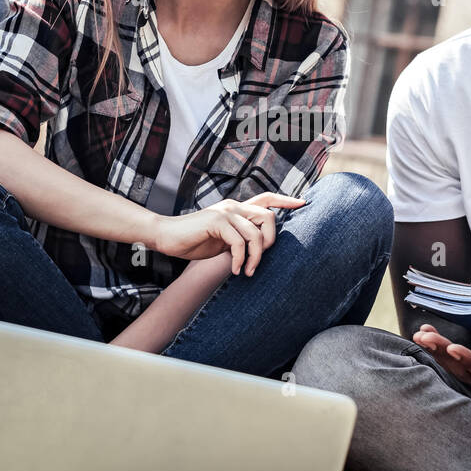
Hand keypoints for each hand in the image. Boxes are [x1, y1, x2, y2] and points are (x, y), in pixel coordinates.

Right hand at [149, 192, 304, 275]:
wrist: (167, 237)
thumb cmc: (194, 241)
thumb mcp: (223, 240)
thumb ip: (240, 239)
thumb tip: (260, 249)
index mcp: (237, 209)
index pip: (267, 198)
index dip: (286, 200)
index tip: (303, 203)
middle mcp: (234, 206)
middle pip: (269, 217)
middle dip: (270, 242)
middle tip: (257, 262)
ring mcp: (226, 212)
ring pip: (255, 233)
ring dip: (255, 258)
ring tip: (246, 272)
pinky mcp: (216, 221)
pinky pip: (239, 242)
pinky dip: (239, 259)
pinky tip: (233, 270)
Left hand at [413, 325, 470, 397]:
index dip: (470, 362)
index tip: (453, 349)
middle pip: (466, 371)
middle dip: (444, 355)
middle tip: (426, 338)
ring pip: (457, 367)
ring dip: (437, 351)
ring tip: (420, 334)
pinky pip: (457, 360)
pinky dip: (440, 347)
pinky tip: (426, 332)